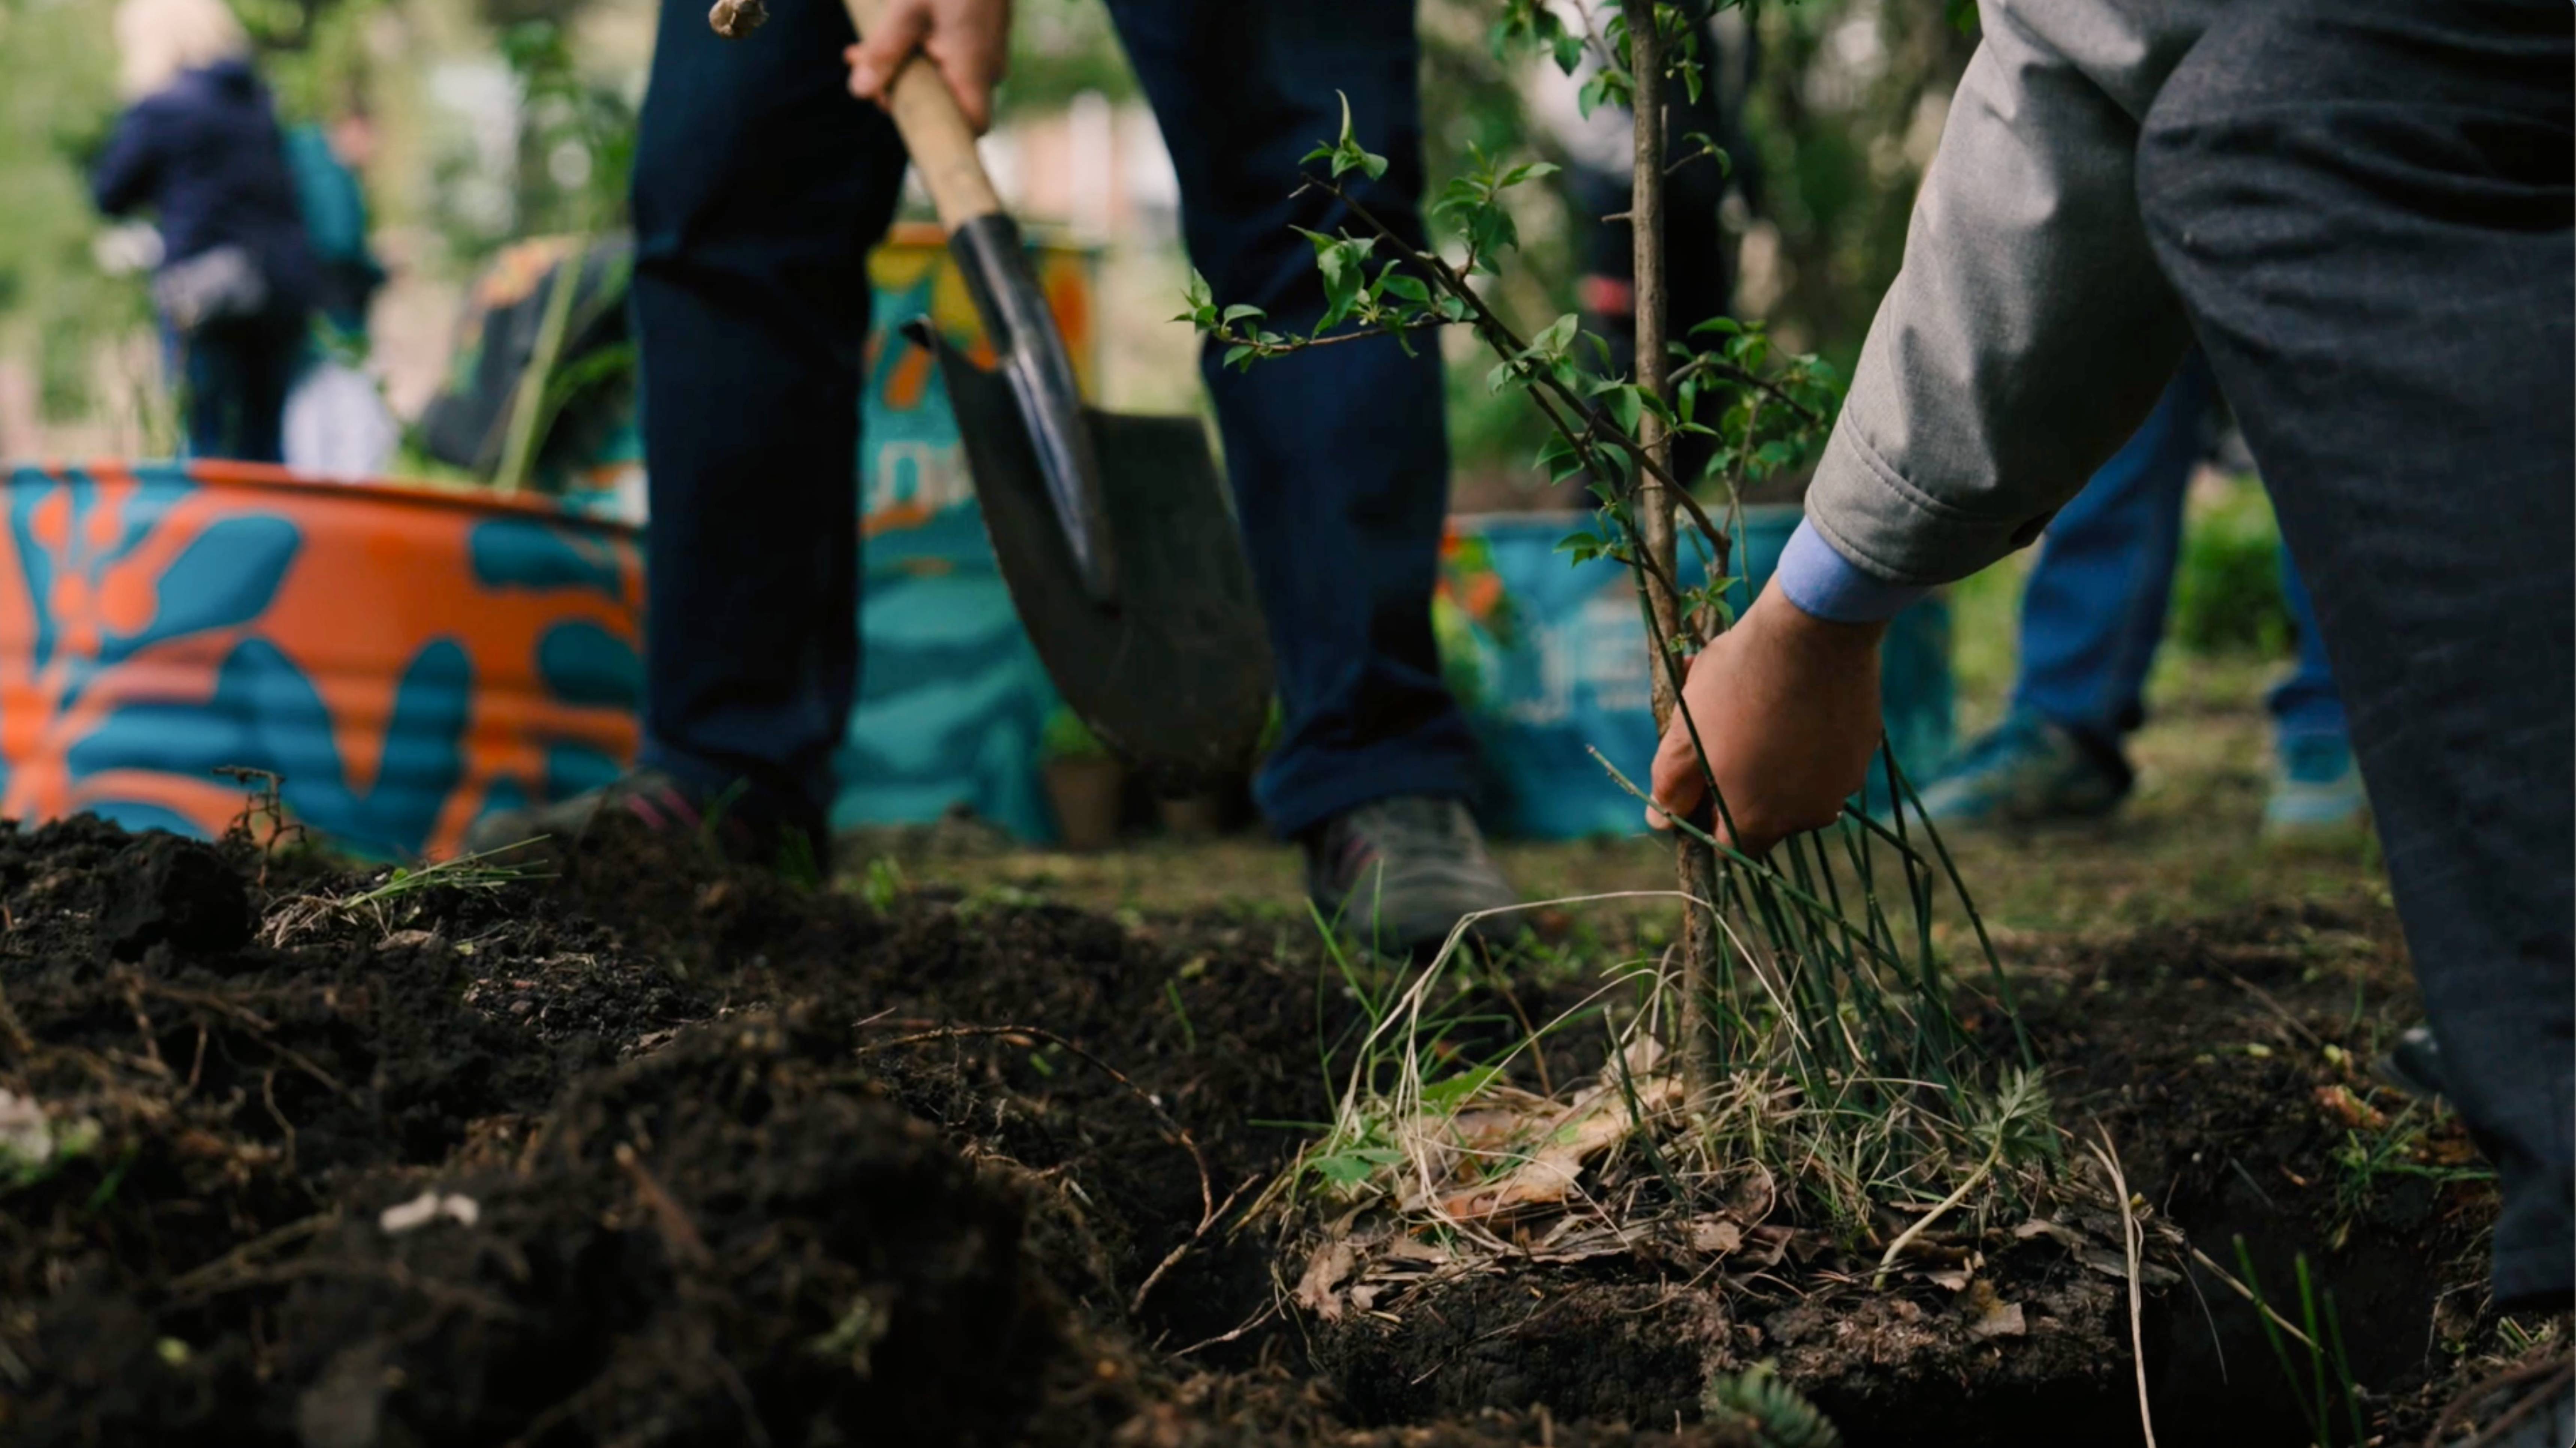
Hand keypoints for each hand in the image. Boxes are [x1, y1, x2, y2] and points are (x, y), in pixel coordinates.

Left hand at [845, 0, 1010, 133]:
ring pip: (944, 80)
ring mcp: (988, 53)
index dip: (941, 132)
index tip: (898, 108)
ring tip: (863, 48)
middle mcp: (988, 68)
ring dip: (904, 68)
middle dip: (900, 91)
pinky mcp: (981, 37)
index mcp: (974, 68)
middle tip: (860, 64)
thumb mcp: (908, 10)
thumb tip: (859, 92)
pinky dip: (919, 53)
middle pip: (947, 105)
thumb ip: (885, 52)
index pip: (973, 127)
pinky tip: (892, 32)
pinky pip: (950, 59)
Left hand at [1646, 582, 1887, 854]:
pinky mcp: (1863, 751)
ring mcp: (1842, 783)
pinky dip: (1807, 740)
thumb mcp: (1686, 733)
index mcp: (1758, 820)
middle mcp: (1806, 814)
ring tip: (1754, 708)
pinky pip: (1825, 758)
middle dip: (1738, 783)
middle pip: (1763, 816)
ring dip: (1772, 760)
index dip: (1706, 818)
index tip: (1698, 780)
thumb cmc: (1738, 683)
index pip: (1726, 846)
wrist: (1814, 629)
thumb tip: (1662, 819)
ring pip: (1795, 785)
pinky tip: (1793, 701)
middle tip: (1724, 733)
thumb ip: (1671, 785)